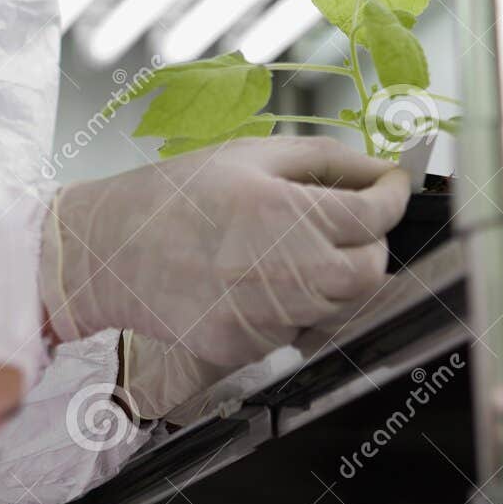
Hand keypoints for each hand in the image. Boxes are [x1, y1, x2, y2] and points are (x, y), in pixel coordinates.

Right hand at [43, 137, 409, 368]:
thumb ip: (323, 159)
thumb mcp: (249, 155)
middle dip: (372, 244)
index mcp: (284, 212)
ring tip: (290, 250)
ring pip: (339, 304)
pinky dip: (293, 306)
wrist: (108, 252)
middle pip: (371, 271)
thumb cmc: (174, 197)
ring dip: (332, 277)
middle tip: (350, 223)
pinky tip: (257, 280)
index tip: (391, 186)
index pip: (376, 215)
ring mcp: (266, 317)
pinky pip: (296, 330)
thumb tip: (377, 168)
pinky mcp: (247, 348)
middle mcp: (283, 271)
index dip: (394, 196)